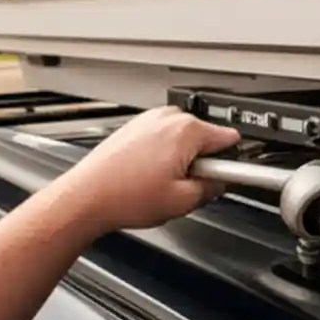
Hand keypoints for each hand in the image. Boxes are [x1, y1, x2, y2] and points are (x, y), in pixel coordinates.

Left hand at [57, 106, 239, 232]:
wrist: (87, 196)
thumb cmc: (124, 196)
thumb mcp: (183, 201)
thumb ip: (213, 188)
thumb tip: (221, 182)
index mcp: (187, 131)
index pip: (230, 138)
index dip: (232, 161)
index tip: (227, 175)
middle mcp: (168, 118)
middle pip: (206, 137)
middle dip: (203, 161)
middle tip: (186, 186)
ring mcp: (149, 119)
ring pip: (184, 138)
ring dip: (182, 158)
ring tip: (162, 182)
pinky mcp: (135, 126)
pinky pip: (163, 138)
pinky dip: (162, 155)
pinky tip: (149, 176)